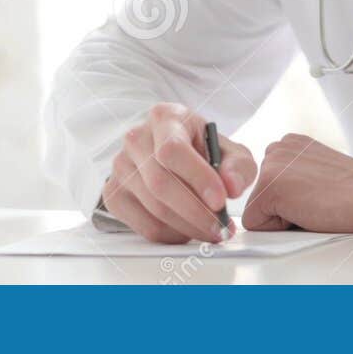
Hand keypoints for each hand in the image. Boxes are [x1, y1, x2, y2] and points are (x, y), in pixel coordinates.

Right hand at [100, 102, 255, 244]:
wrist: (174, 154)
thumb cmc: (202, 150)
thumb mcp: (230, 151)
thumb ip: (238, 166)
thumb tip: (232, 187)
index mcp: (165, 117)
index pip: (172, 150)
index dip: (197, 178)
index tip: (220, 201)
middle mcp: (136, 139)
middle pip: (161, 183)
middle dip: (197, 212)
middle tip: (222, 228)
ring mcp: (120, 167)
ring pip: (154, 208)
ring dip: (189, 227)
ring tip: (212, 230)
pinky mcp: (114, 194)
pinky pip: (144, 226)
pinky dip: (173, 235)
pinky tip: (189, 229)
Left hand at [242, 133, 352, 233]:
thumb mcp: (318, 171)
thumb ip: (295, 175)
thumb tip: (281, 198)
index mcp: (289, 144)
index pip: (269, 186)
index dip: (291, 202)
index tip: (317, 195)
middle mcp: (276, 148)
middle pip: (259, 198)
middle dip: (283, 209)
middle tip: (317, 201)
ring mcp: (271, 165)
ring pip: (257, 211)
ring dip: (282, 217)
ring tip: (313, 206)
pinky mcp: (269, 186)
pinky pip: (255, 224)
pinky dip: (279, 228)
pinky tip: (306, 212)